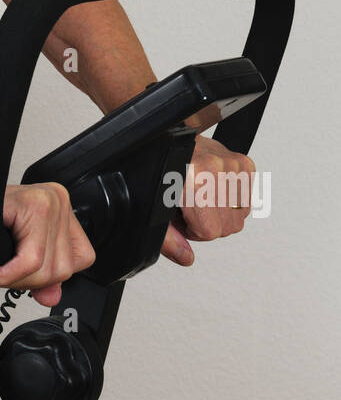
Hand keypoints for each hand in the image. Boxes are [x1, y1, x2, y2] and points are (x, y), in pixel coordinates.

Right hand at [0, 182, 95, 308]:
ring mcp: (43, 199)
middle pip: (63, 268)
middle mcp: (56, 200)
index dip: (49, 278)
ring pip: (45, 266)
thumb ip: (39, 278)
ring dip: (11, 280)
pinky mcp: (26, 204)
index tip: (22, 278)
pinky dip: (5, 275)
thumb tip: (52, 297)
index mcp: (60, 209)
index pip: (80, 258)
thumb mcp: (15, 260)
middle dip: (25, 283)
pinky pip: (29, 259)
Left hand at [162, 135, 256, 265]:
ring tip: (201, 196)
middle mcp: (216, 168)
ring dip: (222, 212)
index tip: (183, 217)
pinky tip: (214, 189)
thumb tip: (186, 257)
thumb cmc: (160, 171)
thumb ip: (167, 238)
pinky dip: (232, 200)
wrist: (167, 142)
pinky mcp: (243, 162)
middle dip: (208, 223)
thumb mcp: (153, 208)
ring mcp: (232, 163)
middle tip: (190, 206)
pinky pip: (247, 199)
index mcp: (193, 180)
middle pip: (229, 226)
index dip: (194, 230)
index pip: (211, 231)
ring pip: (241, 215)